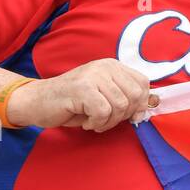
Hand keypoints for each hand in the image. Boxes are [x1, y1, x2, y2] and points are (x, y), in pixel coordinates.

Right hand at [5, 59, 156, 132]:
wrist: (36, 102)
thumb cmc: (72, 103)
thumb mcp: (104, 97)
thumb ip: (127, 98)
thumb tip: (153, 103)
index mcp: (113, 66)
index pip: (143, 83)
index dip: (139, 103)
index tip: (125, 115)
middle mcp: (105, 66)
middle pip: (135, 96)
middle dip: (124, 115)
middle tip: (105, 119)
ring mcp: (93, 75)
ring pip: (121, 106)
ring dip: (108, 121)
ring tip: (94, 120)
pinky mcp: (83, 88)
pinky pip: (104, 113)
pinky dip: (97, 123)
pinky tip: (86, 121)